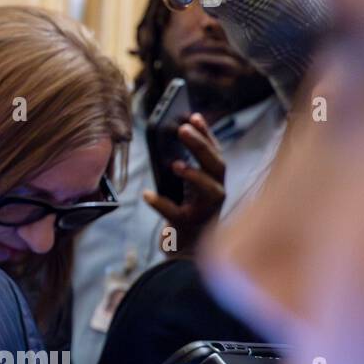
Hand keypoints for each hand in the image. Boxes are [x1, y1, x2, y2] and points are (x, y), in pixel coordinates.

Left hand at [143, 112, 225, 254]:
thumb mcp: (183, 185)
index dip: (207, 134)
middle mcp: (217, 194)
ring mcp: (206, 211)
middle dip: (200, 146)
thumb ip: (181, 165)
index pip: (214, 152)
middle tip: (181, 128)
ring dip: (194, 175)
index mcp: (215, 180)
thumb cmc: (185, 211)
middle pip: (216, 166)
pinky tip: (146, 195)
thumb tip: (169, 140)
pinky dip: (161, 204)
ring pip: (209, 190)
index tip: (194, 115)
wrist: (185, 249)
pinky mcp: (190, 226)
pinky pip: (176, 214)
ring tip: (175, 164)